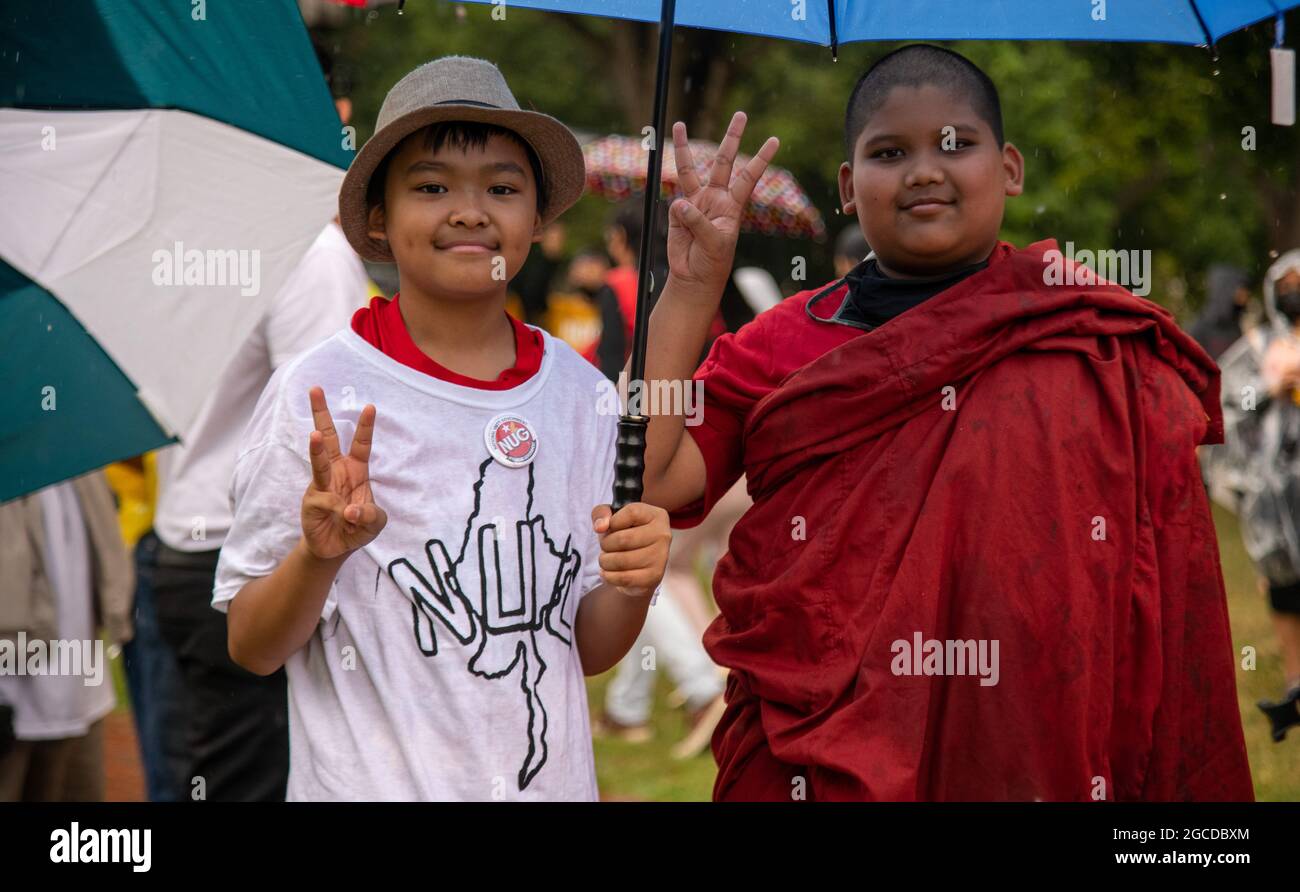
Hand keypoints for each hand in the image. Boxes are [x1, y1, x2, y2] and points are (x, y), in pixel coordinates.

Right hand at [300, 386, 387, 560]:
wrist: (335, 548)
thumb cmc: (356, 527)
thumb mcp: (374, 522)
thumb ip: (370, 515)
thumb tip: (351, 510)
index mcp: (355, 470)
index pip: (361, 444)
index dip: (365, 426)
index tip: (371, 406)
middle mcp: (336, 471)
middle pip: (328, 437)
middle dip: (321, 413)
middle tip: (315, 388)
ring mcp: (322, 484)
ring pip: (317, 461)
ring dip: (315, 449)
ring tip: (314, 436)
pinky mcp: (312, 500)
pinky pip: (326, 500)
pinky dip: (338, 508)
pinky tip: (345, 516)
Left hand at [591, 502, 671, 598]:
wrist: (638, 565)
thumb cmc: (624, 535)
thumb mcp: (611, 518)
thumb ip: (601, 514)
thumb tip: (600, 527)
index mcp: (657, 516)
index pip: (631, 513)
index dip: (613, 521)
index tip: (611, 527)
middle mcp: (663, 535)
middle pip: (623, 539)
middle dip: (606, 544)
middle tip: (606, 547)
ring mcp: (660, 558)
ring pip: (621, 561)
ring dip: (605, 561)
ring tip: (607, 559)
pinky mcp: (654, 577)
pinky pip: (624, 578)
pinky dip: (609, 576)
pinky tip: (608, 572)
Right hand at [665, 111, 778, 298]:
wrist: (694, 276)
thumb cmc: (712, 261)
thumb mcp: (714, 243)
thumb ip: (698, 221)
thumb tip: (680, 202)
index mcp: (733, 205)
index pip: (749, 176)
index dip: (761, 158)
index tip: (775, 140)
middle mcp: (716, 198)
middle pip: (723, 161)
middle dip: (732, 138)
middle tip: (741, 114)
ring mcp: (696, 202)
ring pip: (689, 169)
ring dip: (685, 148)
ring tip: (679, 124)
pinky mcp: (678, 211)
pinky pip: (676, 203)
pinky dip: (678, 209)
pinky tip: (682, 223)